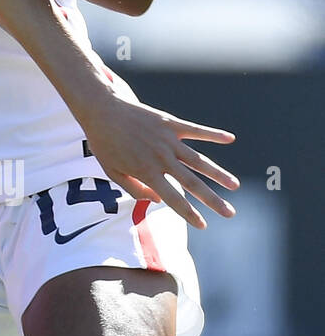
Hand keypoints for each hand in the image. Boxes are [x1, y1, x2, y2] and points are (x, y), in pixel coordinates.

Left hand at [77, 92, 237, 228]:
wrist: (101, 109)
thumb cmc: (103, 142)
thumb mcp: (112, 170)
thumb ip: (134, 188)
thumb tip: (158, 200)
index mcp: (147, 172)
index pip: (173, 199)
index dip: (189, 214)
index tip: (203, 225)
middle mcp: (161, 158)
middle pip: (192, 183)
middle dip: (212, 200)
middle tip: (230, 213)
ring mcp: (168, 140)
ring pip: (199, 160)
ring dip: (218, 174)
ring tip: (234, 185)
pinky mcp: (170, 123)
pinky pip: (196, 130)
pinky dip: (213, 133)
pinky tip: (230, 138)